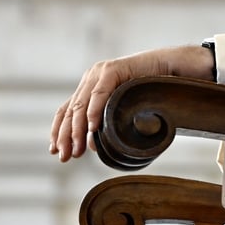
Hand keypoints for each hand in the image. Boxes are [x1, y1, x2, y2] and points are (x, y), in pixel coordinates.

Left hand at [49, 44, 214, 161]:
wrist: (169, 68)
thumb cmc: (149, 90)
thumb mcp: (121, 108)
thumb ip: (105, 122)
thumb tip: (91, 146)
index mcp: (89, 87)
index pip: (66, 110)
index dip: (58, 131)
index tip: (55, 151)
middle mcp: (90, 78)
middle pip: (70, 110)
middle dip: (65, 136)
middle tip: (64, 156)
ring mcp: (100, 73)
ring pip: (81, 104)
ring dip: (77, 129)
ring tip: (77, 148)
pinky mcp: (113, 70)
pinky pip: (99, 93)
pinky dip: (94, 111)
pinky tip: (91, 128)